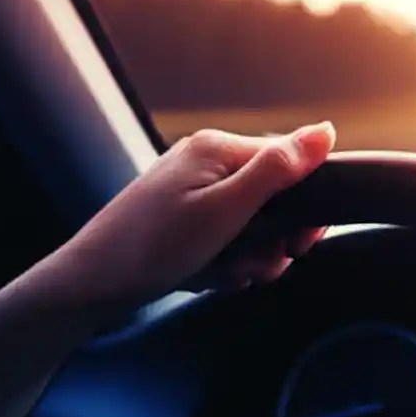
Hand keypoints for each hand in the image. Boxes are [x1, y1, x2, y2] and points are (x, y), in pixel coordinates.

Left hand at [42, 122, 335, 306]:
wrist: (90, 285)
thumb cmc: (153, 247)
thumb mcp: (226, 210)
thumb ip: (278, 170)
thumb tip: (326, 131)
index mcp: (218, 149)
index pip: (291, 163)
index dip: (304, 208)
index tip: (299, 245)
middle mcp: (206, 162)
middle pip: (274, 198)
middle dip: (272, 241)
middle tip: (253, 265)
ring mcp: (192, 191)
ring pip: (252, 226)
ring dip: (247, 258)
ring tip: (223, 273)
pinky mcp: (182, 220)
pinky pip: (224, 240)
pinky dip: (222, 263)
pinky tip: (204, 276)